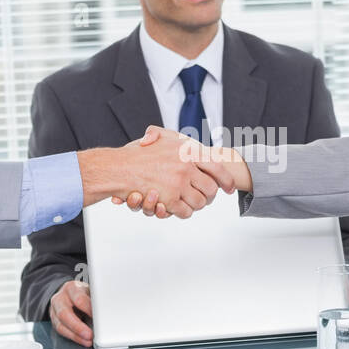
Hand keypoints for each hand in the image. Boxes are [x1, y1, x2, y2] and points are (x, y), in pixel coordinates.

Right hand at [49, 279, 92, 347]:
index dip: (88, 309)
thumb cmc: (82, 294)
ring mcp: (54, 310)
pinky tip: (82, 340)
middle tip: (90, 334)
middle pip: (65, 313)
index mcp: (71, 288)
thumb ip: (95, 301)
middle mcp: (60, 298)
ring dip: (75, 335)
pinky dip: (73, 337)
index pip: (79, 299)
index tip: (98, 318)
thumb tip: (104, 314)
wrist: (69, 294)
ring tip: (87, 340)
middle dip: (78, 326)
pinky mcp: (54, 321)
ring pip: (60, 325)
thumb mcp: (90, 292)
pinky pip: (61, 331)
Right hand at [78, 128, 220, 218]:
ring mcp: (179, 183)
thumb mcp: (157, 136)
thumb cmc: (136, 153)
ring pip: (200, 202)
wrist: (118, 168)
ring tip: (193, 204)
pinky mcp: (169, 199)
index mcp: (188, 150)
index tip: (230, 188)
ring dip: (197, 205)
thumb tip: (181, 138)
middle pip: (211, 188)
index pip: (217, 167)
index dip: (226, 180)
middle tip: (208, 199)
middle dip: (211, 197)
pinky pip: (185, 211)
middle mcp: (186, 166)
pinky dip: (184, 212)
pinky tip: (179, 209)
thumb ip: (170, 135)